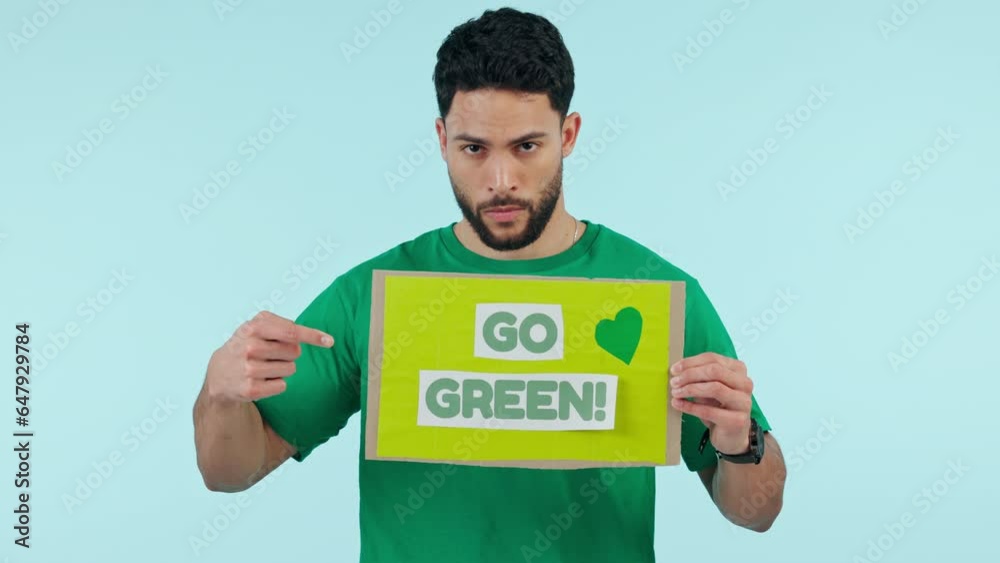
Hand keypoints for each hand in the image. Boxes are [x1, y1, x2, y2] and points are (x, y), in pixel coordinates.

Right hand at [206, 310, 333, 402]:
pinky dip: (277, 383)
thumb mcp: (256, 325)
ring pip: (291, 369)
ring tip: (263, 367)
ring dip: (282, 369)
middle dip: (289, 354)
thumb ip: (282, 324)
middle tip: (270, 354)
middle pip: (295, 352)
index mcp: (253, 328)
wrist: (220, 372)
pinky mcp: (251, 389)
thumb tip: (311, 335)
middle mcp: (250, 347)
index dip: (312, 336)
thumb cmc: (245, 344)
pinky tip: (261, 379)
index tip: (329, 341)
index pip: (291, 332)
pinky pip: (282, 385)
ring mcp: (249, 369)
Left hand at [669, 352, 753, 454]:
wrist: (731, 436)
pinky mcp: (737, 420)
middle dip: (690, 375)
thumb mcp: (708, 388)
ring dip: (690, 389)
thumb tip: (677, 371)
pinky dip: (690, 406)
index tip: (674, 369)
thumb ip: (699, 377)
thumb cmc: (718, 408)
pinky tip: (678, 404)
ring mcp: (743, 402)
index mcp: (738, 370)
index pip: (713, 358)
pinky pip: (709, 410)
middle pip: (714, 371)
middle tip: (674, 382)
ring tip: (675, 393)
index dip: (691, 362)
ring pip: (714, 388)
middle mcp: (745, 383)